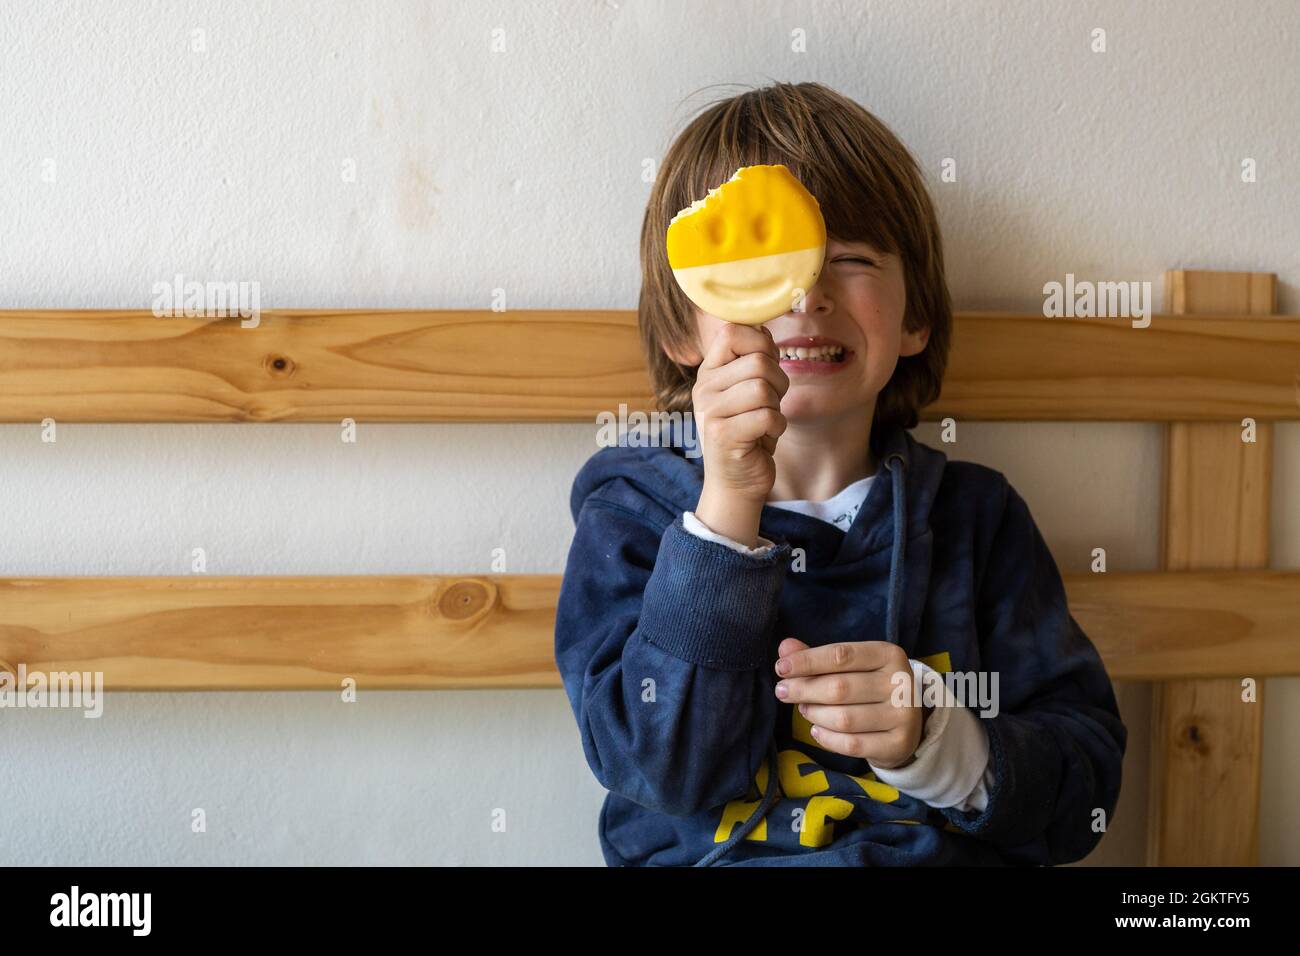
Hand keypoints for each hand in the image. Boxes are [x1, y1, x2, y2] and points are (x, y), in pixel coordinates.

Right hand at [692, 322, 789, 505]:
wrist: (736, 482)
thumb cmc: (749, 432)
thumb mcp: (748, 390)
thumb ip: (753, 359)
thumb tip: (763, 327)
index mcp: (709, 372)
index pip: (732, 332)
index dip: (761, 344)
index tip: (766, 367)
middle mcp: (703, 388)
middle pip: (758, 361)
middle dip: (779, 382)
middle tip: (771, 404)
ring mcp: (710, 412)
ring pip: (763, 388)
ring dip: (777, 407)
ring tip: (766, 421)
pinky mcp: (723, 435)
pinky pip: (766, 416)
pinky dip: (776, 428)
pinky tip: (764, 438)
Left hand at [774, 637, 927, 769]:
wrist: (907, 722)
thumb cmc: (870, 686)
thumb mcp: (850, 666)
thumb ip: (817, 657)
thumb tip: (785, 647)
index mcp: (888, 655)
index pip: (841, 655)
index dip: (807, 662)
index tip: (781, 668)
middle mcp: (901, 683)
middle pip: (840, 688)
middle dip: (804, 689)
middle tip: (783, 691)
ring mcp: (903, 715)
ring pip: (844, 719)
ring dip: (814, 714)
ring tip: (804, 709)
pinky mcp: (899, 743)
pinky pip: (853, 744)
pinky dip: (827, 738)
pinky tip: (816, 730)